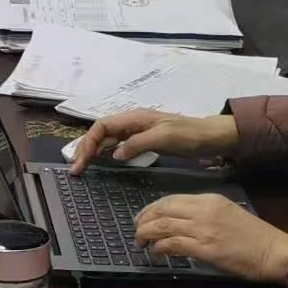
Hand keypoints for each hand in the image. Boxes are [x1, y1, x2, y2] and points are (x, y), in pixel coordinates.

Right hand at [69, 107, 234, 174]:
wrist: (211, 137)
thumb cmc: (189, 135)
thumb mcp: (164, 138)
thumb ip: (137, 144)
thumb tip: (114, 154)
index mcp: (134, 118)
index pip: (101, 126)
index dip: (88, 142)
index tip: (81, 162)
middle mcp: (133, 122)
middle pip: (101, 132)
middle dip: (85, 148)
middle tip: (76, 169)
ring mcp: (138, 132)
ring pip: (108, 139)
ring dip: (94, 151)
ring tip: (83, 167)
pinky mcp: (144, 141)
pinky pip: (119, 145)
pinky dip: (107, 153)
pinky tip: (104, 162)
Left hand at [132, 192, 287, 285]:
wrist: (270, 250)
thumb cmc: (252, 236)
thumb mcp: (226, 214)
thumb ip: (202, 214)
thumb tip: (177, 222)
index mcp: (209, 199)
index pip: (171, 199)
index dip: (151, 209)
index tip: (142, 218)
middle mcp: (203, 210)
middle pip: (162, 210)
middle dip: (143, 220)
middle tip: (136, 231)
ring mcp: (203, 229)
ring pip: (162, 226)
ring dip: (146, 235)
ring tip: (141, 243)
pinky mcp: (204, 248)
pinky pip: (172, 244)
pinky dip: (160, 248)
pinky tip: (157, 252)